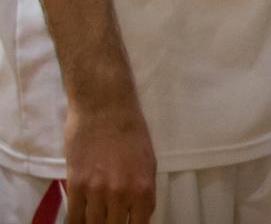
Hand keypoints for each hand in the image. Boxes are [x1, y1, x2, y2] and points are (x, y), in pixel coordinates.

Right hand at [65, 95, 156, 223]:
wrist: (105, 108)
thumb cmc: (131, 131)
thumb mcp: (147, 162)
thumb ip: (141, 190)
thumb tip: (135, 213)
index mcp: (144, 188)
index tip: (126, 223)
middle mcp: (121, 194)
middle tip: (109, 219)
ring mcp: (96, 191)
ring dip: (93, 223)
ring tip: (95, 218)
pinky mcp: (75, 185)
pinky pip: (73, 216)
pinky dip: (76, 221)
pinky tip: (79, 219)